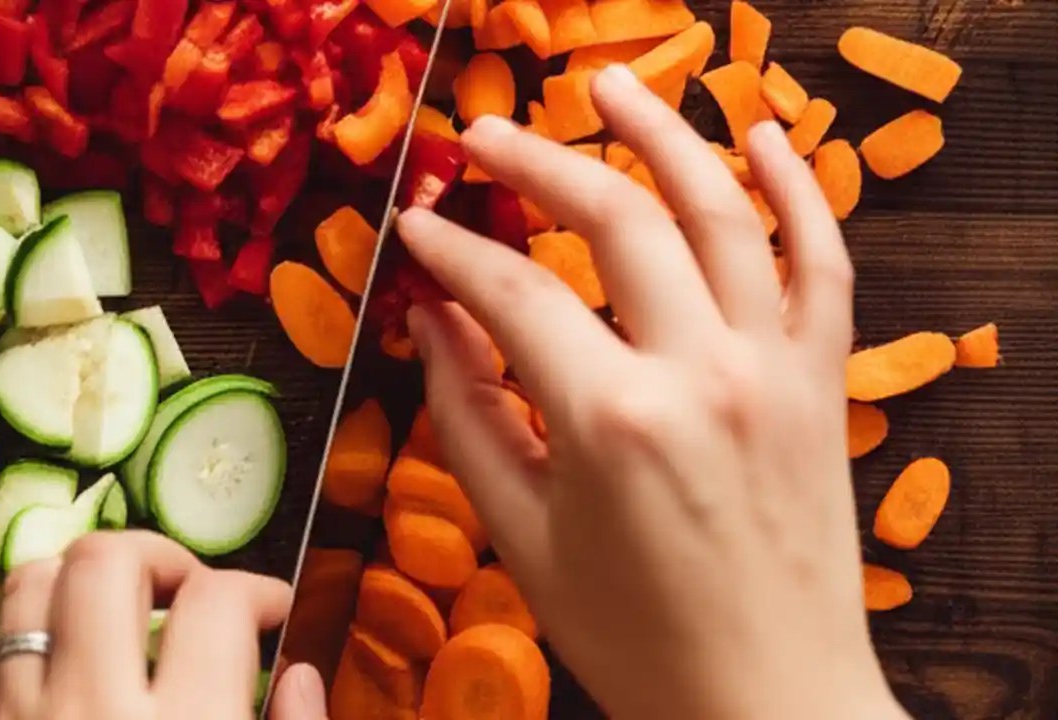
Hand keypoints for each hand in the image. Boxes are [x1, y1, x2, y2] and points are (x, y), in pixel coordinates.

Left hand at [0, 531, 326, 719]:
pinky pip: (0, 646)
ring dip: (88, 580)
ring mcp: (26, 719)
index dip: (257, 591)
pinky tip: (82, 662)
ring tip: (130, 612)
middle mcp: (95, 708)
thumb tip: (297, 674)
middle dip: (162, 558)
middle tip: (195, 596)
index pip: (215, 602)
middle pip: (108, 561)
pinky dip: (44, 629)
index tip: (272, 610)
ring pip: (34, 584)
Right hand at [399, 65, 907, 719]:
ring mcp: (774, 369)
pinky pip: (824, 263)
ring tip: (607, 85)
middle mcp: (700, 371)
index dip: (451, 248)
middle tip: (479, 134)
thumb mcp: (524, 537)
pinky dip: (800, 190)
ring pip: (722, 210)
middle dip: (534, 161)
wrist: (770, 702)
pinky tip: (765, 137)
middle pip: (613, 220)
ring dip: (662, 132)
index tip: (413, 223)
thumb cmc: (635, 638)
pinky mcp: (823, 382)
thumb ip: (470, 416)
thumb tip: (431, 321)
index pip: (513, 292)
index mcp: (611, 419)